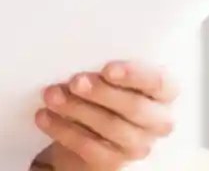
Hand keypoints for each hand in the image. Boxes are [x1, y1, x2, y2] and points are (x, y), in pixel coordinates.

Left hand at [32, 60, 177, 169]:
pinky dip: (64, 130)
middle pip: (135, 107)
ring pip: (111, 128)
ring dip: (77, 109)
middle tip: (75, 81)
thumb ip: (105, 66)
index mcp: (163, 92)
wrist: (87, 129)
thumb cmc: (103, 91)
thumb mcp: (108, 74)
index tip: (107, 69)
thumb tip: (80, 50)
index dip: (134, 75)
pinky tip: (45, 117)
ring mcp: (137, 145)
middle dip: (101, 93)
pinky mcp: (113, 162)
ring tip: (51, 95)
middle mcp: (157, 121)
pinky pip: (90, 147)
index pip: (158, 82)